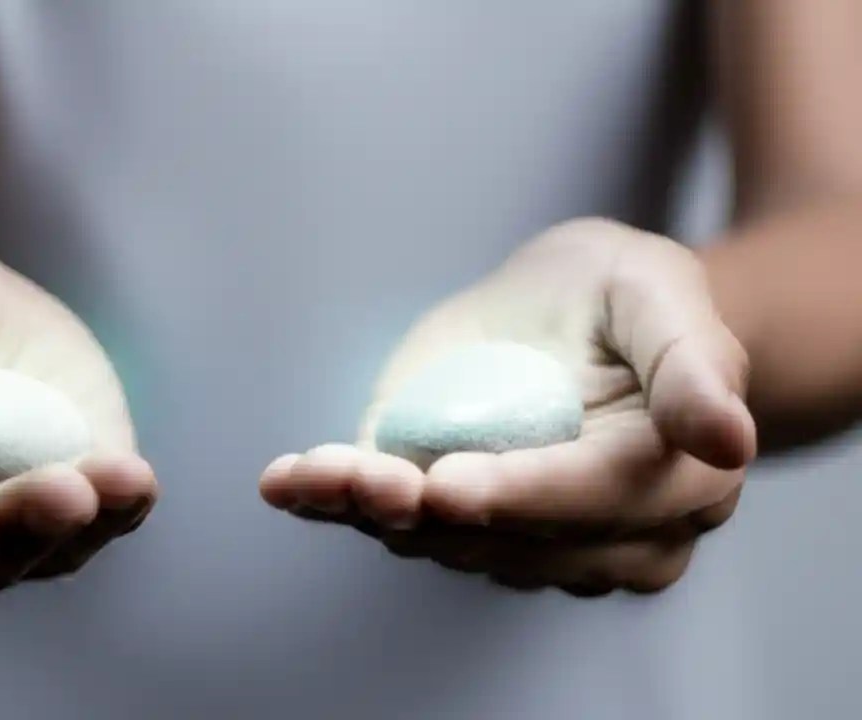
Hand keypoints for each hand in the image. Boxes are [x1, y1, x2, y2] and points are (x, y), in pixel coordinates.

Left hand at [260, 218, 755, 595]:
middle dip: (426, 515)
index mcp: (667, 484)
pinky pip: (398, 519)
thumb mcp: (662, 297)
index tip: (453, 485)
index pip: (592, 499)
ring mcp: (521, 531)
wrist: (585, 314)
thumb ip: (691, 366)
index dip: (521, 495)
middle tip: (354, 481)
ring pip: (443, 539)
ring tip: (305, 479)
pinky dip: (336, 502)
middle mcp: (598, 532)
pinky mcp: (456, 511)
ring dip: (368, 512)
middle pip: (508, 539)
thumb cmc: (631, 298)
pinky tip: (285, 483)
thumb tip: (727, 441)